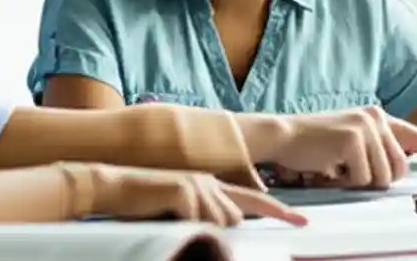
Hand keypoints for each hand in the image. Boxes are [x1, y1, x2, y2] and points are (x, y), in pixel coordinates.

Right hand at [87, 165, 307, 226]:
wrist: (113, 188)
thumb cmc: (144, 206)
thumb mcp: (180, 213)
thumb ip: (203, 219)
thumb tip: (223, 234)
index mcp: (211, 187)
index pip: (253, 199)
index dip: (279, 211)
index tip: (303, 221)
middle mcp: (210, 183)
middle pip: (235, 219)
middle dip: (218, 231)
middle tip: (186, 224)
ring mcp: (198, 185)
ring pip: (219, 223)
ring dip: (199, 229)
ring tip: (172, 219)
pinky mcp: (185, 191)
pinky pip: (197, 222)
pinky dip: (184, 227)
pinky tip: (166, 216)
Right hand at [240, 106, 416, 188]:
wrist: (285, 136)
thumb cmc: (316, 144)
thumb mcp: (353, 138)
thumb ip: (378, 146)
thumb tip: (401, 169)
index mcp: (379, 116)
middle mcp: (375, 117)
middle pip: (400, 168)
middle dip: (380, 180)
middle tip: (354, 174)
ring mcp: (365, 127)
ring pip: (382, 177)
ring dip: (360, 181)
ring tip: (340, 167)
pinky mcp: (352, 139)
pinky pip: (362, 178)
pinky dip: (346, 181)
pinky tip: (331, 167)